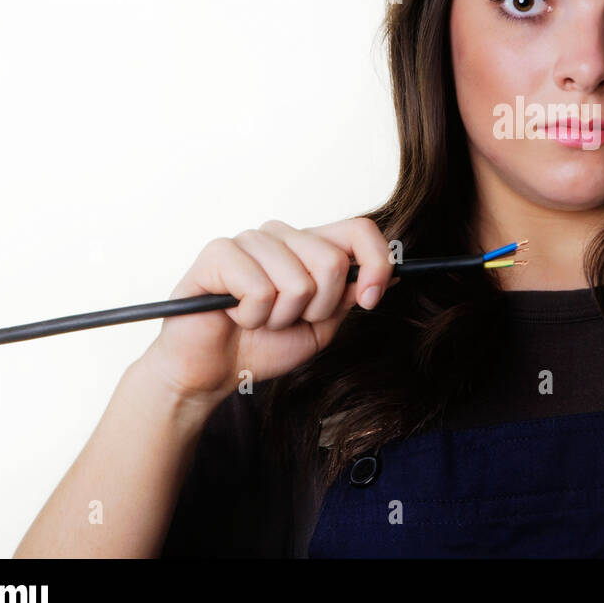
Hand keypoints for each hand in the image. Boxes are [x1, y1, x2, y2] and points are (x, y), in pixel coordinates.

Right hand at [142, 217, 400, 405]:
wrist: (212, 372)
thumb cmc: (263, 346)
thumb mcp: (322, 326)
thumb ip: (351, 296)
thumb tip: (392, 273)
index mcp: (309, 246)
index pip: (359, 230)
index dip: (376, 262)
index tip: (372, 300)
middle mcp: (282, 235)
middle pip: (332, 260)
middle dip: (318, 308)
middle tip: (289, 320)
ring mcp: (250, 240)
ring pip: (296, 281)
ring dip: (281, 317)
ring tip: (258, 320)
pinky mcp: (219, 253)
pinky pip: (259, 289)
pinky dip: (251, 317)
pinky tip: (235, 316)